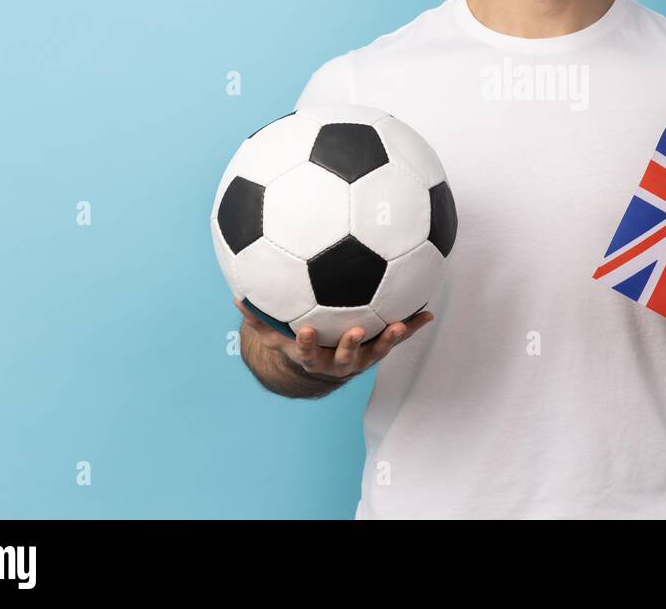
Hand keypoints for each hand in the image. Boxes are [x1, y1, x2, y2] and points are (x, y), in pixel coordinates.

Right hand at [233, 298, 433, 378]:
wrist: (325, 366)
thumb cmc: (300, 342)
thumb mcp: (279, 335)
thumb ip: (260, 320)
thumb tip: (237, 299)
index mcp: (315, 358)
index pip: (308, 353)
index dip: (308, 344)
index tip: (307, 330)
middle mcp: (340, 361)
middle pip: (347, 358)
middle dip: (351, 346)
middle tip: (357, 332)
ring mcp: (363, 357)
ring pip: (378, 351)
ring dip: (391, 338)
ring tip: (402, 325)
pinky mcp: (381, 348)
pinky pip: (398, 337)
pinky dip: (413, 326)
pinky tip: (428, 313)